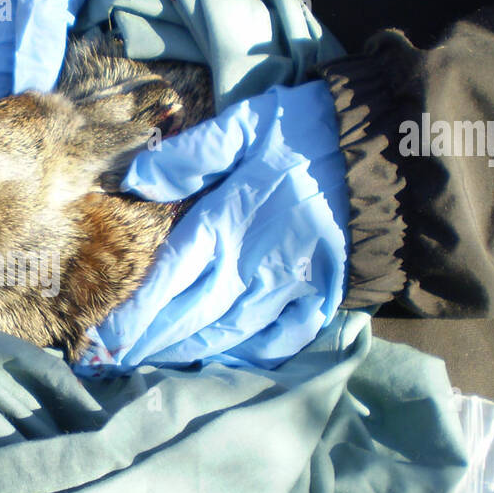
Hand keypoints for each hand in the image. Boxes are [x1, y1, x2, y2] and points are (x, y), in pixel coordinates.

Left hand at [76, 80, 350, 371]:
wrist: (393, 149)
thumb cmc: (311, 132)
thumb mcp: (246, 124)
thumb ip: (190, 155)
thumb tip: (136, 179)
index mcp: (227, 224)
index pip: (167, 281)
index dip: (134, 315)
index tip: (101, 340)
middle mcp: (252, 265)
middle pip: (189, 317)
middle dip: (148, 345)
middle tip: (113, 366)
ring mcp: (288, 286)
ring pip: (228, 334)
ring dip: (187, 354)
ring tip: (152, 368)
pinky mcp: (321, 295)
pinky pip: (281, 338)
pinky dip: (251, 355)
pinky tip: (225, 360)